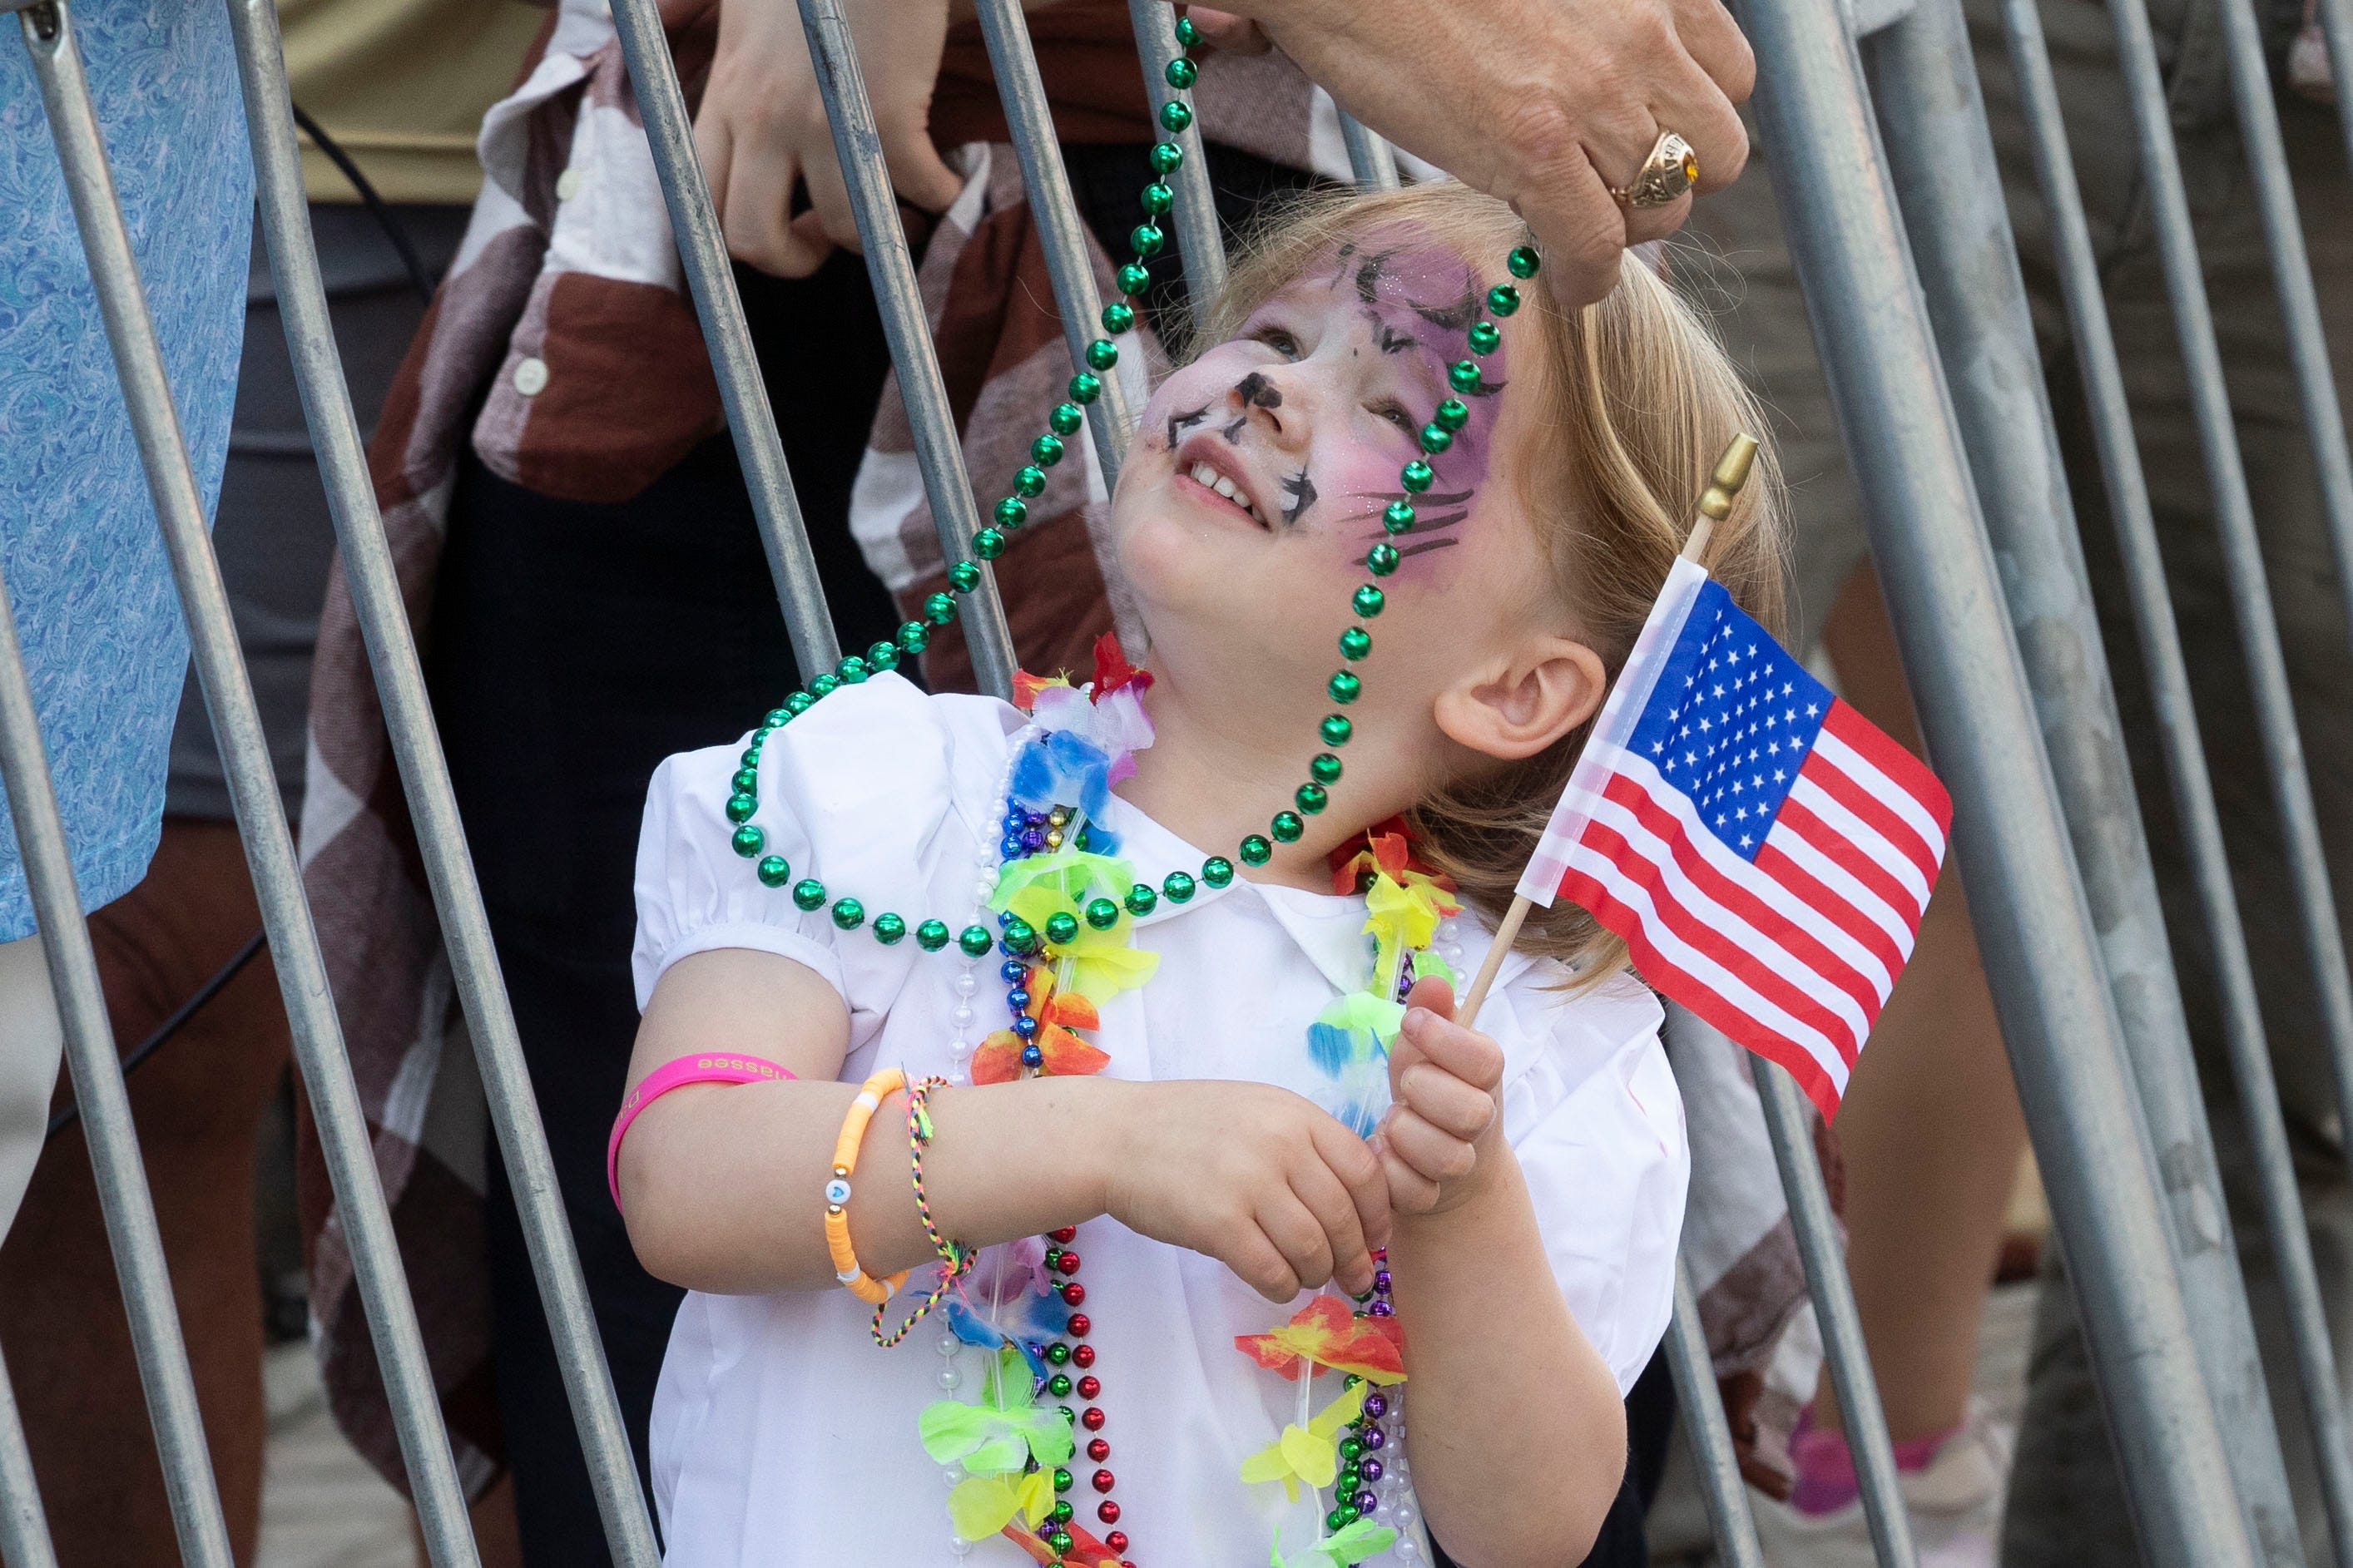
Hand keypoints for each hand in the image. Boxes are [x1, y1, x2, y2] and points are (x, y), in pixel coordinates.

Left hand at [694, 0, 965, 276]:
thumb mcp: (748, 17)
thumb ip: (737, 67)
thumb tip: (732, 106)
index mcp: (728, 95)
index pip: (701, 200)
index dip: (739, 237)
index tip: (783, 223)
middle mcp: (763, 118)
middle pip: (751, 240)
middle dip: (795, 260)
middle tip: (831, 238)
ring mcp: (823, 122)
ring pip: (842, 229)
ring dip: (880, 231)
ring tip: (904, 206)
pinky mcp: (889, 117)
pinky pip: (917, 191)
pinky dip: (941, 197)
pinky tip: (950, 179)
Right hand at [1100, 1079, 1390, 1300]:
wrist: (1115, 1137)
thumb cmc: (1186, 1125)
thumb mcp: (1256, 1109)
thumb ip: (1303, 1142)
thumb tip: (1354, 1201)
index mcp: (1294, 1114)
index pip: (1364, 1171)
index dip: (1378, 1214)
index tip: (1373, 1238)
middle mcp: (1279, 1144)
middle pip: (1342, 1216)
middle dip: (1354, 1257)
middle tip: (1352, 1278)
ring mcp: (1248, 1183)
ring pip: (1312, 1249)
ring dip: (1318, 1274)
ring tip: (1309, 1279)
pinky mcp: (1218, 1224)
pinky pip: (1272, 1271)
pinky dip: (1284, 1288)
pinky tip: (1277, 1285)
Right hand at [1184, 0, 1754, 305]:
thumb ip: (1597, 33)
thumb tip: (1601, 104)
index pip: (1729, 82)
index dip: (1687, 127)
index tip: (1643, 146)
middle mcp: (1641, 36)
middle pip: (1715, 155)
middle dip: (1668, 187)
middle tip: (1607, 194)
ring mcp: (1592, 94)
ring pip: (1662, 209)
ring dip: (1621, 234)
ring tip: (1571, 231)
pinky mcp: (1535, 147)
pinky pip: (1597, 246)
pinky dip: (1585, 280)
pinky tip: (1563, 281)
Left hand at [1373, 976, 1506, 1215]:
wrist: (1431, 1164)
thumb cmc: (1426, 1093)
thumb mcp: (1423, 1050)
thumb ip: (1431, 1015)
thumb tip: (1432, 981)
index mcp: (1483, 1077)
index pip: (1485, 1058)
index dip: (1447, 1041)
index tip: (1414, 1024)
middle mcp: (1481, 1121)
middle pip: (1470, 1111)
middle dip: (1423, 1091)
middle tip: (1404, 1087)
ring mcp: (1461, 1165)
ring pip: (1445, 1156)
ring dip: (1404, 1135)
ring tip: (1391, 1124)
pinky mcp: (1432, 1198)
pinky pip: (1413, 1191)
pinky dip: (1389, 1172)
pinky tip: (1383, 1154)